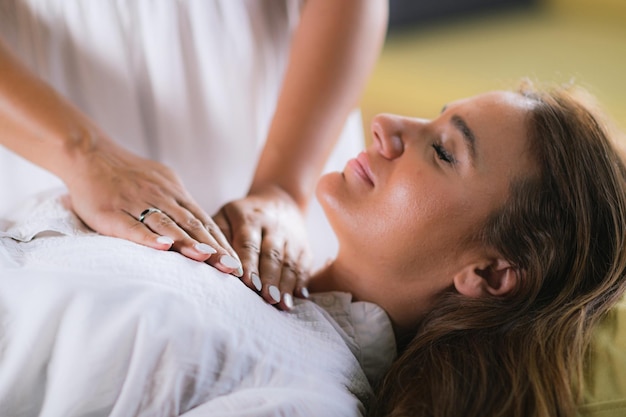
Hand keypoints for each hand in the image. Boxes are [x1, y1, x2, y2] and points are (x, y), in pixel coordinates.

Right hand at [64, 142, 241, 274]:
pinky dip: (149, 238)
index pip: (203, 220)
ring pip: (167, 225)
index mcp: (174, 191)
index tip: (235, 261)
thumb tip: (201, 226)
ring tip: (207, 258)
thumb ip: (179, 203)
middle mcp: (160, 196)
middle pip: (192, 224)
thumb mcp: (161, 181)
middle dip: (213, 247)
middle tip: (230, 267)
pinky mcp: (111, 212)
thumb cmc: (127, 173)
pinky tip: (164, 248)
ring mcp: (136, 203)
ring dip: (189, 243)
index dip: (220, 241)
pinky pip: (132, 226)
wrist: (89, 153)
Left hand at [213, 185, 311, 309]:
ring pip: (290, 262)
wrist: (279, 200)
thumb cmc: (242, 216)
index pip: (248, 242)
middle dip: (270, 277)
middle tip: (267, 297)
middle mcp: (273, 226)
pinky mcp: (304, 246)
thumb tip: (206, 259)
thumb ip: (216, 237)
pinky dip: (303, 281)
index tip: (247, 282)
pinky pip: (304, 265)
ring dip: (287, 284)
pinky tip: (298, 297)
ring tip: (282, 305)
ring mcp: (291, 236)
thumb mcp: (226, 215)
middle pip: (272, 254)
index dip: (248, 263)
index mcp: (249, 217)